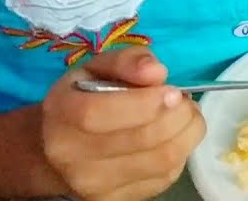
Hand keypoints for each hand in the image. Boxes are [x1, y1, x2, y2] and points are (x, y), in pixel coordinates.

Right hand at [41, 48, 205, 200]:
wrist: (61, 147)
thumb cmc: (85, 98)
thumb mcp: (100, 68)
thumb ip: (128, 61)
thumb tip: (156, 72)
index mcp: (62, 112)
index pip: (100, 113)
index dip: (145, 103)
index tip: (174, 92)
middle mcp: (70, 154)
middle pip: (141, 139)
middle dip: (178, 116)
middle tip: (184, 101)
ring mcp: (92, 185)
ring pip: (160, 161)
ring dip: (187, 134)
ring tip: (185, 116)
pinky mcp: (114, 200)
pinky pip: (164, 177)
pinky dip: (180, 154)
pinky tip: (173, 138)